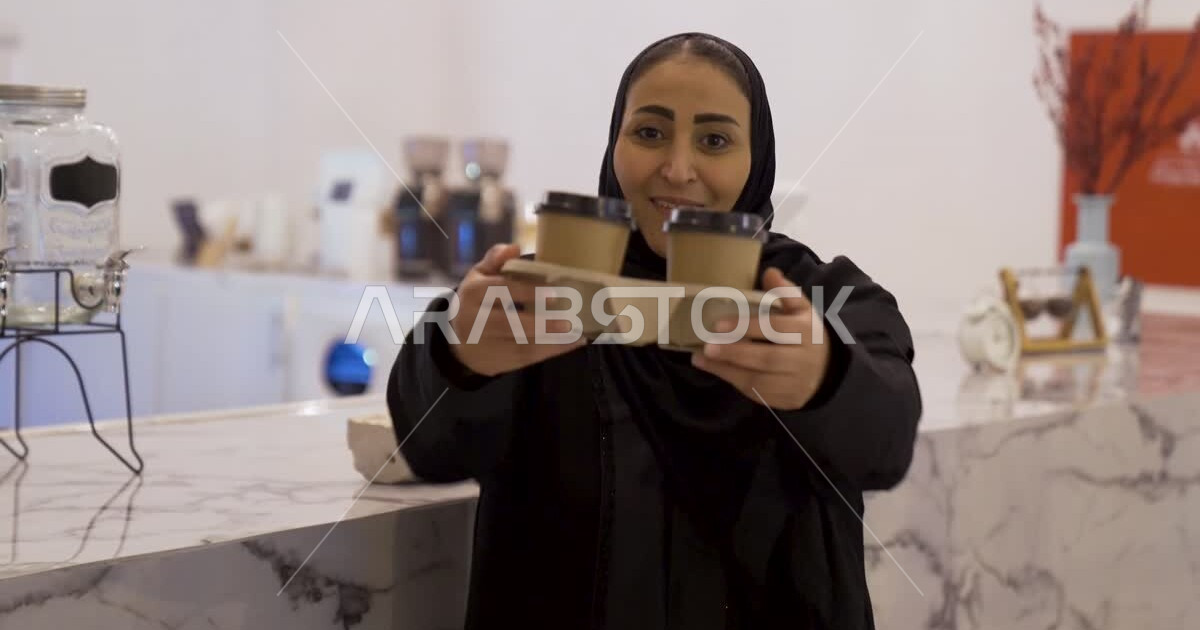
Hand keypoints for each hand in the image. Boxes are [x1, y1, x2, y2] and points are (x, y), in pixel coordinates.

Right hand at [449, 244, 585, 376]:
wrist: (454, 339)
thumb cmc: (476, 301)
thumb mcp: (479, 276)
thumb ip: (496, 259)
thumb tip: (515, 247)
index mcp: (473, 293)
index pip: (500, 291)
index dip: (526, 292)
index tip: (553, 293)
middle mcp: (475, 320)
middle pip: (508, 323)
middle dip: (540, 324)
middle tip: (568, 322)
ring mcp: (485, 344)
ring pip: (519, 345)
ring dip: (551, 342)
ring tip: (576, 335)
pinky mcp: (495, 362)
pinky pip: (524, 359)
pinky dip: (549, 352)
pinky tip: (569, 344)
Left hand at [690, 267, 831, 409]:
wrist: (827, 371)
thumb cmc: (805, 334)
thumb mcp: (801, 309)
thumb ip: (785, 291)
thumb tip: (770, 272)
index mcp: (806, 332)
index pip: (775, 329)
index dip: (747, 327)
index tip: (718, 324)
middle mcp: (803, 360)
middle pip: (767, 358)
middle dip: (734, 353)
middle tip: (707, 345)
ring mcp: (794, 383)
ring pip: (759, 380)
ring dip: (727, 369)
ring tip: (701, 358)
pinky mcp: (785, 400)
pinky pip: (757, 393)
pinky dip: (734, 381)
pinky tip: (715, 369)